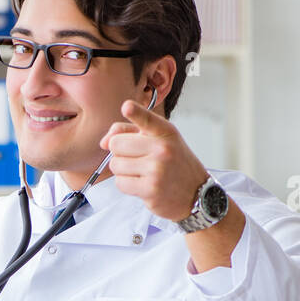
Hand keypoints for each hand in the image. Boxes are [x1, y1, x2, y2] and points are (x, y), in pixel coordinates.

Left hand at [100, 100, 208, 222]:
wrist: (195, 193)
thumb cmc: (174, 164)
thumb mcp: (160, 141)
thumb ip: (130, 133)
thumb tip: (104, 142)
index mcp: (166, 132)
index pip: (147, 119)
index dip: (135, 113)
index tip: (127, 107)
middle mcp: (163, 148)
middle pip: (116, 144)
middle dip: (120, 152)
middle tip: (135, 158)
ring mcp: (157, 170)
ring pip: (115, 165)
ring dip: (123, 170)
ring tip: (141, 172)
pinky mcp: (150, 189)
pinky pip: (120, 183)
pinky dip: (126, 184)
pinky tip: (142, 184)